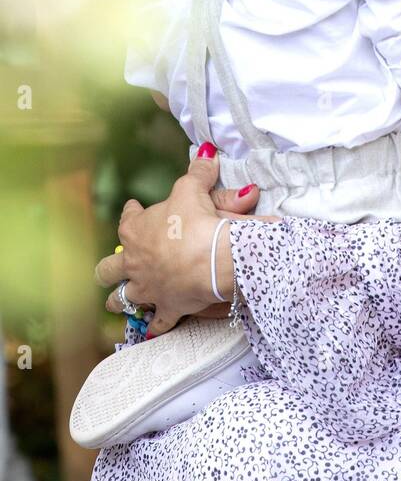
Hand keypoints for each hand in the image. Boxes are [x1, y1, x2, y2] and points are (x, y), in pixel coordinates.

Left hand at [94, 148, 275, 335]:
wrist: (212, 259)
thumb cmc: (196, 222)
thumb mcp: (194, 189)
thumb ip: (197, 172)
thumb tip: (205, 152)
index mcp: (136, 231)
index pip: (127, 220)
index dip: (130, 214)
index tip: (133, 208)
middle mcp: (134, 262)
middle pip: (108, 269)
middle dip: (108, 269)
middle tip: (111, 268)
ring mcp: (147, 288)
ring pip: (122, 299)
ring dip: (118, 299)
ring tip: (116, 301)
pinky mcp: (166, 307)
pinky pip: (158, 321)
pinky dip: (157, 324)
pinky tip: (153, 328)